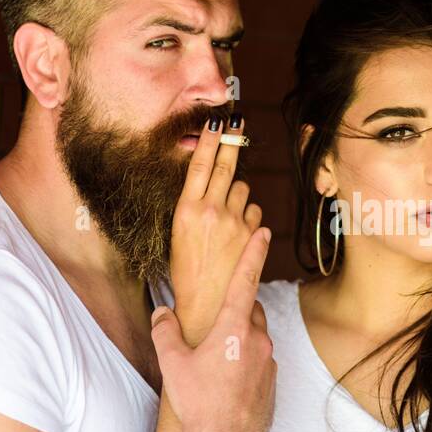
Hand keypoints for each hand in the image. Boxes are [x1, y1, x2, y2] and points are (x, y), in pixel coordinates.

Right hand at [150, 226, 275, 431]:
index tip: (263, 232)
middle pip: (251, 310)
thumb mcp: (172, 363)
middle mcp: (258, 340)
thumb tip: (162, 312)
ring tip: (217, 358)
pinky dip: (248, 363)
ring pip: (258, 338)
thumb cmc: (197, 402)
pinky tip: (229, 382)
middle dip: (236, 309)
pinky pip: (262, 363)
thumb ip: (165, 331)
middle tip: (215, 321)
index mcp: (234, 328)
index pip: (246, 279)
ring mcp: (270, 363)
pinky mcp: (274, 384)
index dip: (254, 253)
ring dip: (242, 338)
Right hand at [170, 112, 261, 346]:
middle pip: (227, 167)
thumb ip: (191, 212)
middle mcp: (211, 212)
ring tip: (225, 213)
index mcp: (185, 212)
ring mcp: (236, 223)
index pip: (199, 166)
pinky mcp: (253, 236)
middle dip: (232, 142)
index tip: (217, 121)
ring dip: (238, 193)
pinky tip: (239, 232)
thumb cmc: (186, 277)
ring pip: (244, 190)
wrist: (207, 310)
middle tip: (238, 121)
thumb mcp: (176, 241)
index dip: (210, 140)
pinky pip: (255, 213)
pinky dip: (248, 215)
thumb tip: (204, 192)